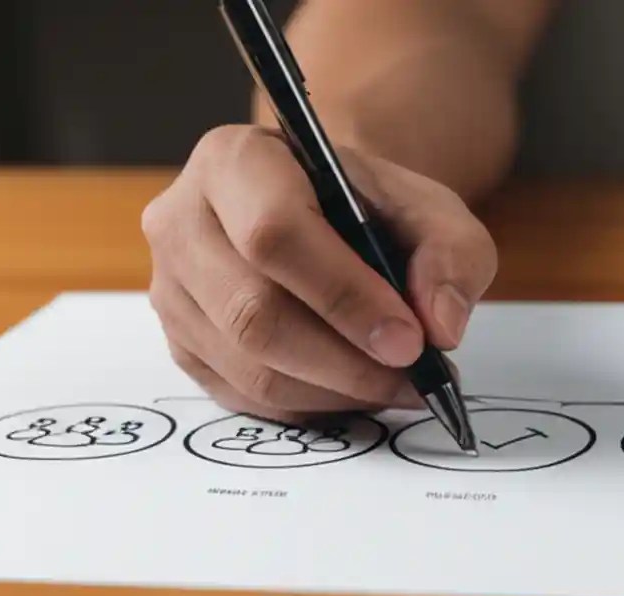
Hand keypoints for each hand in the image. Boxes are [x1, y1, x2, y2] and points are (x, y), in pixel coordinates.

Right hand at [142, 125, 496, 422]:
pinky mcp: (180, 344)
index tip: (409, 340)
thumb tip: (440, 324)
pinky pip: (243, 397)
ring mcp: (171, 288)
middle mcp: (182, 220)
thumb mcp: (431, 209)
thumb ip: (452, 254)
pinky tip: (356, 391)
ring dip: (335, 391)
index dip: (345, 296)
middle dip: (345, 361)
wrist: (324, 216)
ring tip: (397, 386)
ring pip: (248, 366)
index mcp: (237, 160)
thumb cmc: (370, 208)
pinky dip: (311, 406)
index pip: (275, 234)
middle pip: (252, 313)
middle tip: (413, 377)